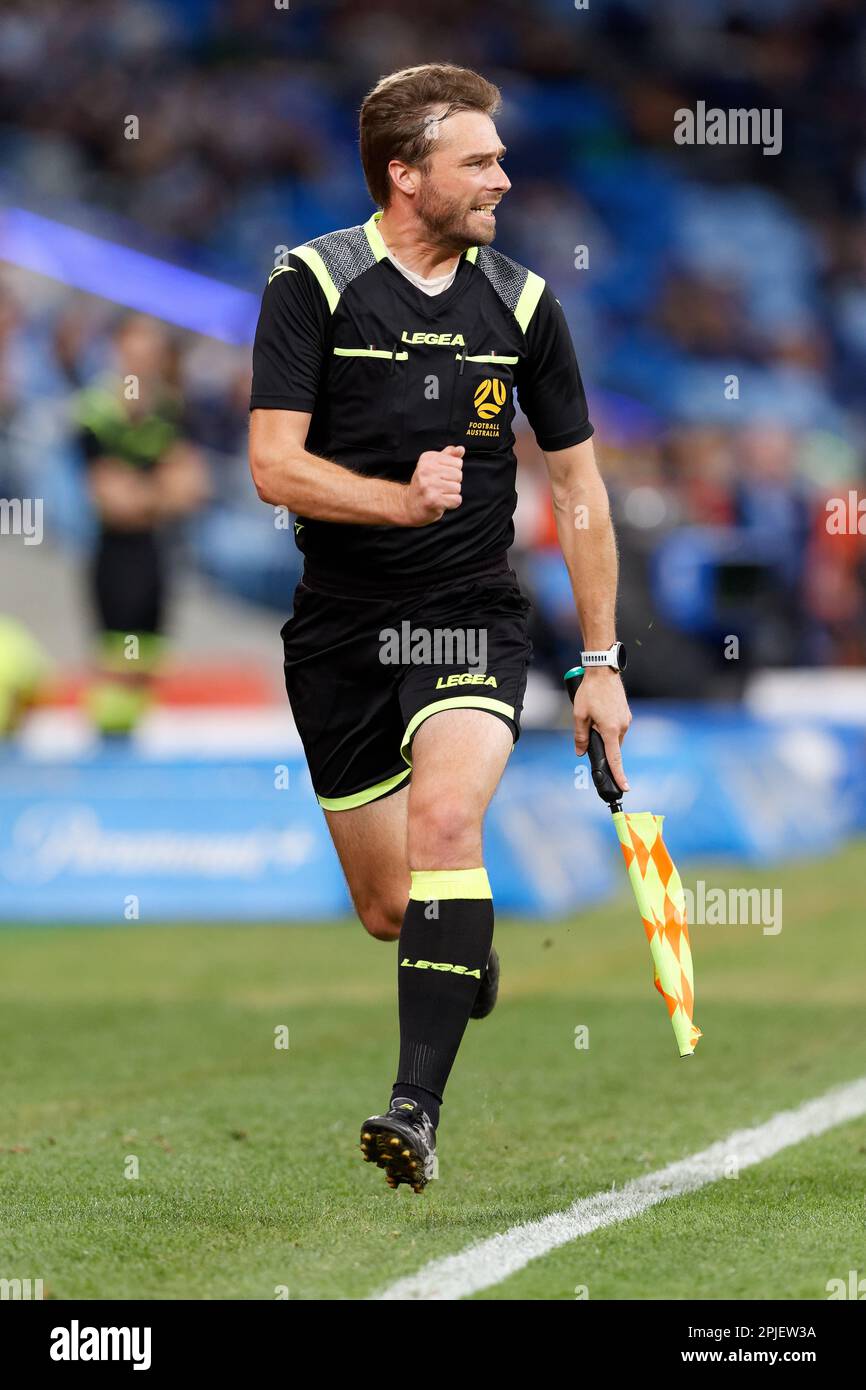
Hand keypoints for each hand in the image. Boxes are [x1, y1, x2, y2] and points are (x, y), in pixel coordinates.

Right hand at [401, 446, 463, 525]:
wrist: (409, 504)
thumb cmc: (424, 483)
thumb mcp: (433, 465)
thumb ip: (448, 456)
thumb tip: (461, 449)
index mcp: (427, 459)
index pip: (458, 462)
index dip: (453, 471)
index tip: (441, 475)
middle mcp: (426, 470)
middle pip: (459, 475)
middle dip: (453, 482)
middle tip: (440, 486)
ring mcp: (429, 486)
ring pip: (457, 488)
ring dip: (452, 493)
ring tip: (440, 494)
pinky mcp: (433, 500)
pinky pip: (456, 500)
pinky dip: (452, 503)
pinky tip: (442, 502)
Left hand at [573, 667, 631, 791]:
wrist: (603, 671)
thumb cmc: (590, 692)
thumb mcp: (579, 715)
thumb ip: (580, 737)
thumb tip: (580, 752)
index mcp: (610, 730)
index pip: (615, 758)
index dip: (619, 774)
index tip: (625, 787)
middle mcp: (622, 726)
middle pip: (613, 747)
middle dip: (602, 744)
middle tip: (589, 727)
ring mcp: (626, 719)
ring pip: (615, 737)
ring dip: (604, 733)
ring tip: (593, 716)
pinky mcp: (626, 713)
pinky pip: (618, 727)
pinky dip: (609, 726)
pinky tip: (600, 713)